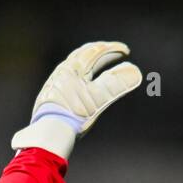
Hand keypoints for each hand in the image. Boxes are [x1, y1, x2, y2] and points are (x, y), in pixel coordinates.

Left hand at [10, 41, 141, 158]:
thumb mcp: (98, 98)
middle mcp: (62, 71)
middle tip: (113, 52)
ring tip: (97, 62)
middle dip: (100, 51)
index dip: (113, 49)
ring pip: (73, 64)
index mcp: (74, 68)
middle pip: (83, 55)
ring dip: (88, 61)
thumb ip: (117, 83)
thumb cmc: (72, 114)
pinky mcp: (50, 94)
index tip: (126, 51)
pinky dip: (78, 73)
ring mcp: (55, 82)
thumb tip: (135, 71)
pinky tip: (78, 81)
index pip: (96, 52)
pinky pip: (66, 76)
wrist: (47, 132)